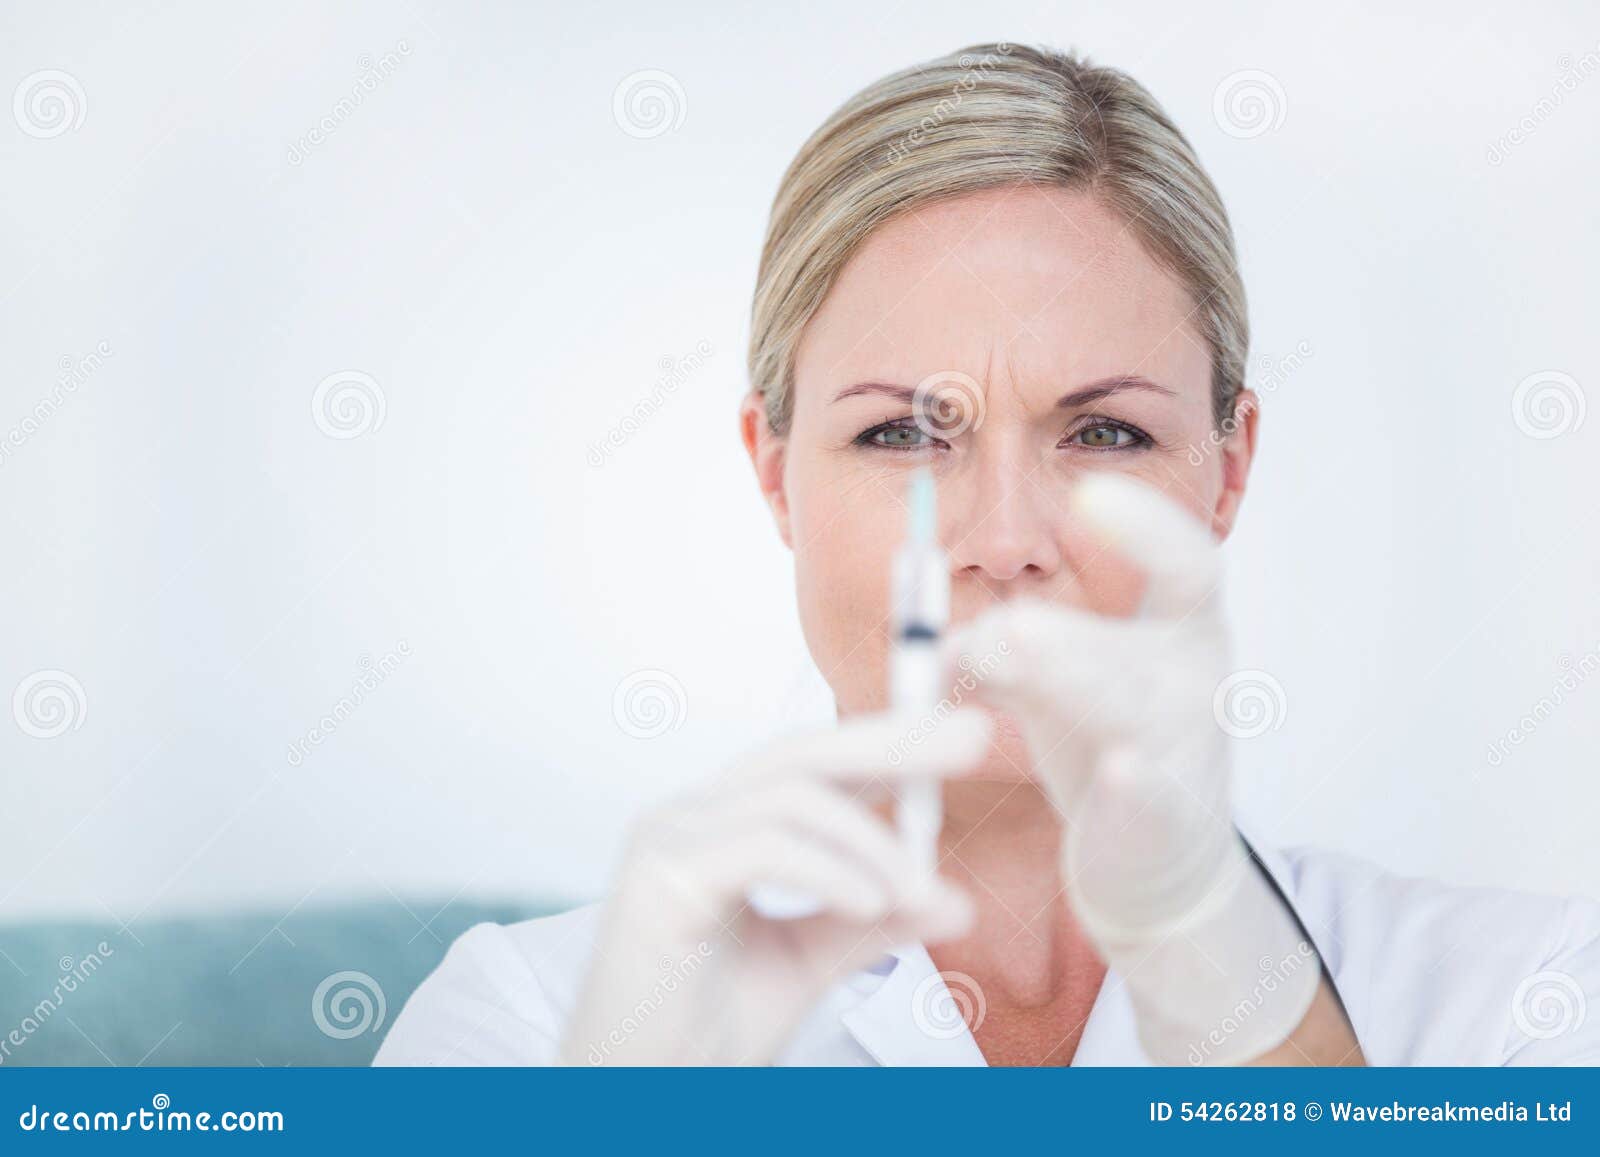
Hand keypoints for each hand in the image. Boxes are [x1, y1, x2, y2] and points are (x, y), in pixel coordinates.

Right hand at [559, 708, 990, 1064]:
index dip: (886, 744)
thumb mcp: (808, 964)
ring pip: (792, 798)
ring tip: (917, 889)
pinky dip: (831, 871)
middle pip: (800, 753)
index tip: (962, 737)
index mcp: (720, 826)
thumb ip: (871, 925)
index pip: (811, 764)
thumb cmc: (698, 1038)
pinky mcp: (660, 877)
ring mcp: (667, 838)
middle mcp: (689, 817)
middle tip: (971, 737)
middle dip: (893, 742)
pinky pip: (767, 848)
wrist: (637, 1097)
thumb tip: (955, 899)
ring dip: (872, 841)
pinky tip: (872, 902)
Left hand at [943, 473, 1319, 1064]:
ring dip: (1077, 674)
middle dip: (1072, 627)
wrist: (1157, 853)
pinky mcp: (1167, 816)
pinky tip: (1119, 767)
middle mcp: (1196, 676)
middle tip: (1007, 623)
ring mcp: (1187, 747)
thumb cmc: (1102, 733)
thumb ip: (995, 642)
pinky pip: (1153, 794)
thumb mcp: (1053, 673)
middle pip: (1146, 636)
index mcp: (1181, 624)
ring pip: (1139, 703)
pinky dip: (1137, 784)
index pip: (1186, 561)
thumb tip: (925, 630)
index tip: (1089, 495)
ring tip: (1017, 645)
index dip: (1146, 526)